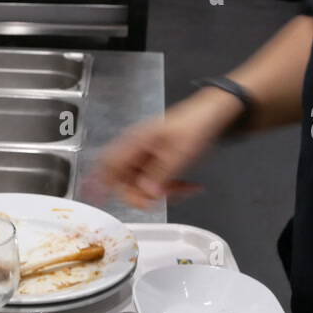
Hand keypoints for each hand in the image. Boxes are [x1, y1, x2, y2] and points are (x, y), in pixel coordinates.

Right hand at [94, 88, 243, 208]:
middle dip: (143, 194)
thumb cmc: (197, 124)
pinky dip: (170, 189)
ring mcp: (146, 157)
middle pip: (123, 182)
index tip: (96, 198)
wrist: (216, 113)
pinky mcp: (157, 163)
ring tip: (185, 189)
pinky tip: (188, 187)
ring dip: (161, 194)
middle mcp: (135, 150)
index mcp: (135, 142)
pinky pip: (155, 183)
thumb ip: (162, 174)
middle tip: (165, 196)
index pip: (109, 165)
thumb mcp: (181, 151)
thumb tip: (147, 193)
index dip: (98, 182)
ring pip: (141, 186)